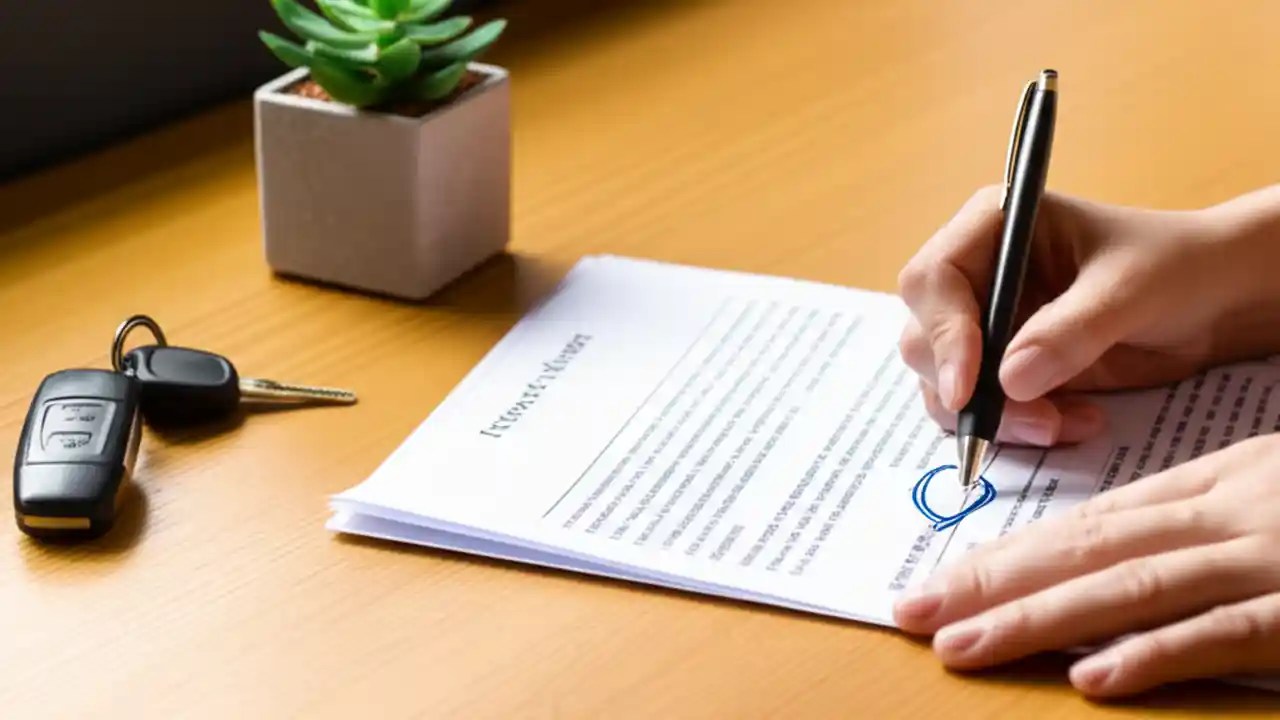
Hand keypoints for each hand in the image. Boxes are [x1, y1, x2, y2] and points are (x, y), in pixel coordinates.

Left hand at [893, 434, 1279, 696]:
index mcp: (1214, 484)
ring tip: (962, 645)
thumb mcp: (1275, 487)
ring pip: (1131, 586)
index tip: (941, 579)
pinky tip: (1089, 676)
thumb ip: (1203, 518)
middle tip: (913, 610)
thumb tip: (1118, 552)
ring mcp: (1264, 561)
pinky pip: (1225, 633)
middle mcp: (1223, 517)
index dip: (1007, 553)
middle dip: (990, 581)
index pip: (1088, 521)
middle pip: (1085, 547)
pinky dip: (1153, 653)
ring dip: (1038, 618)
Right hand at [897, 185, 1279, 445]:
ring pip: (945, 384)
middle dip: (969, 388)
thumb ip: (1070, 331)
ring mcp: (985, 324)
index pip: (932, 280)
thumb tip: (1008, 380)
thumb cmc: (1175, 267)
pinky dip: (1017, 428)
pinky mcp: (1002, 368)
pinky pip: (981, 410)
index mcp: (993, 227)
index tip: (969, 386)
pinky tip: (1073, 421)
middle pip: (925, 339)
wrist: (1215, 301)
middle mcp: (976, 274)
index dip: (942, 333)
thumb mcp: (1130, 290)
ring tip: (1063, 423)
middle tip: (1031, 418)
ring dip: (996, 417)